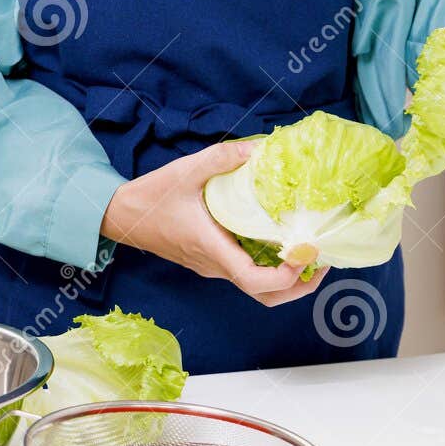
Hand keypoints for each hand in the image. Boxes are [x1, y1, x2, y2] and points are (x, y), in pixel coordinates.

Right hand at [100, 137, 327, 305]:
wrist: (122, 216)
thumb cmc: (152, 197)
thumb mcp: (186, 169)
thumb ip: (222, 157)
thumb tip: (261, 148)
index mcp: (212, 249)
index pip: (254, 281)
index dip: (286, 276)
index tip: (306, 255)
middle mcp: (216, 266)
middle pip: (264, 296)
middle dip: (299, 287)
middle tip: (322, 261)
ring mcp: (213, 267)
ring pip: (257, 289)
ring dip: (288, 280)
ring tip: (309, 253)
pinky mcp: (211, 261)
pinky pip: (247, 273)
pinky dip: (271, 268)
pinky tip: (282, 241)